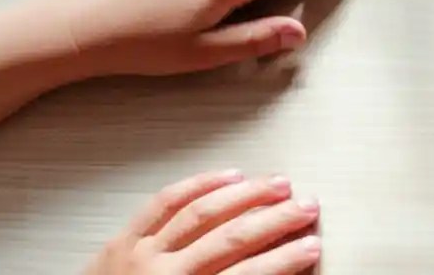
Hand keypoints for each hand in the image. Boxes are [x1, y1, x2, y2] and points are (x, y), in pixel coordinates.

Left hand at [86, 170, 320, 274]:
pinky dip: (199, 185)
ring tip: (278, 184)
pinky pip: (164, 202)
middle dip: (276, 220)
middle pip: (232, 239)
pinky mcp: (122, 241)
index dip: (285, 259)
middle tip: (308, 207)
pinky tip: (228, 174)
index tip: (312, 246)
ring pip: (202, 213)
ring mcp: (140, 254)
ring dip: (246, 195)